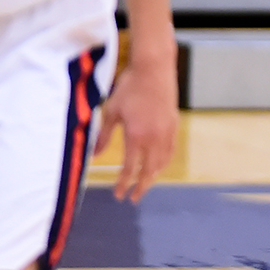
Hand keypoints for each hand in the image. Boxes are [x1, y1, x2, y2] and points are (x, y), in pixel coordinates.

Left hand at [95, 55, 177, 202]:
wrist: (154, 70)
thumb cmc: (130, 88)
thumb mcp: (111, 111)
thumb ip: (103, 135)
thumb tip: (95, 155)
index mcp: (136, 136)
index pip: (130, 168)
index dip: (124, 183)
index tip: (119, 195)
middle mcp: (154, 138)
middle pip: (149, 170)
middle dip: (141, 186)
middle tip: (134, 199)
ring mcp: (167, 132)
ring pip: (162, 162)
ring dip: (154, 176)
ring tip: (146, 185)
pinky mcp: (174, 125)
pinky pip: (171, 150)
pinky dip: (165, 162)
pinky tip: (160, 166)